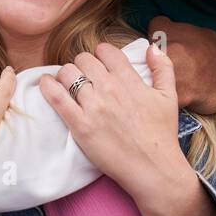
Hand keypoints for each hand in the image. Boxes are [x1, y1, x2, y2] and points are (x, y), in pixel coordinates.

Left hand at [39, 42, 215, 215]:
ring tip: (67, 84)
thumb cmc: (162, 134)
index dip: (101, 54)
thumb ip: (164, 68)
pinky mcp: (80, 125)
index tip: (99, 64)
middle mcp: (110, 89)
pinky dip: (47, 86)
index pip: (106, 51)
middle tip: (83, 76)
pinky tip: (45, 83)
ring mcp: (93, 106)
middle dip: (82, 64)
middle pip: (84, 60)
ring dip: (65, 75)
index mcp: (129, 80)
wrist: (153, 168)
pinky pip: (57, 97)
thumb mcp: (170, 97)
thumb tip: (152, 47)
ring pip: (68, 74)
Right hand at [147, 15, 215, 113]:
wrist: (179, 78)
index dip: (189, 50)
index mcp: (209, 37)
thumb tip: (164, 23)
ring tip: (193, 88)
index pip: (201, 42)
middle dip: (202, 65)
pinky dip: (213, 97)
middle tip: (186, 74)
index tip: (179, 57)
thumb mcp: (161, 28)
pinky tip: (201, 99)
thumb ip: (163, 23)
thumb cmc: (171, 51)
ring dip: (209, 81)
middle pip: (213, 59)